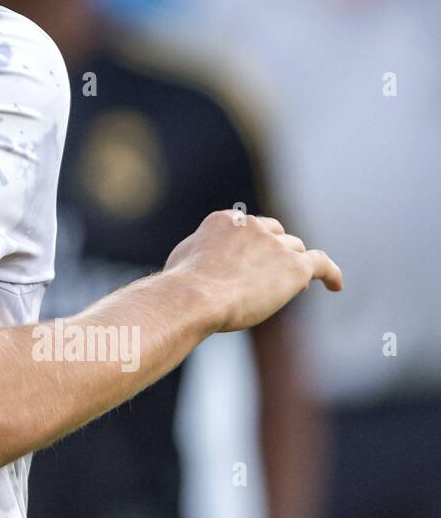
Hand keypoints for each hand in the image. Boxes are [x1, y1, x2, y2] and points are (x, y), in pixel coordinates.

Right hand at [163, 209, 342, 333]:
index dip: (254, 244)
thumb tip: (204, 254)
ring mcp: (276, 244)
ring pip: (296, 250)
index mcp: (226, 220)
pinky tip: (336, 286)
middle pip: (276, 234)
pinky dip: (331, 274)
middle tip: (270, 274)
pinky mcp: (295, 266)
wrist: (195, 296)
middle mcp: (253, 226)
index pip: (248, 227)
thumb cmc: (182, 284)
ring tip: (292, 287)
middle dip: (275, 251)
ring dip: (294, 265)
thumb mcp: (184, 256)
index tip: (252, 260)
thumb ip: (202, 249)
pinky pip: (322, 264)